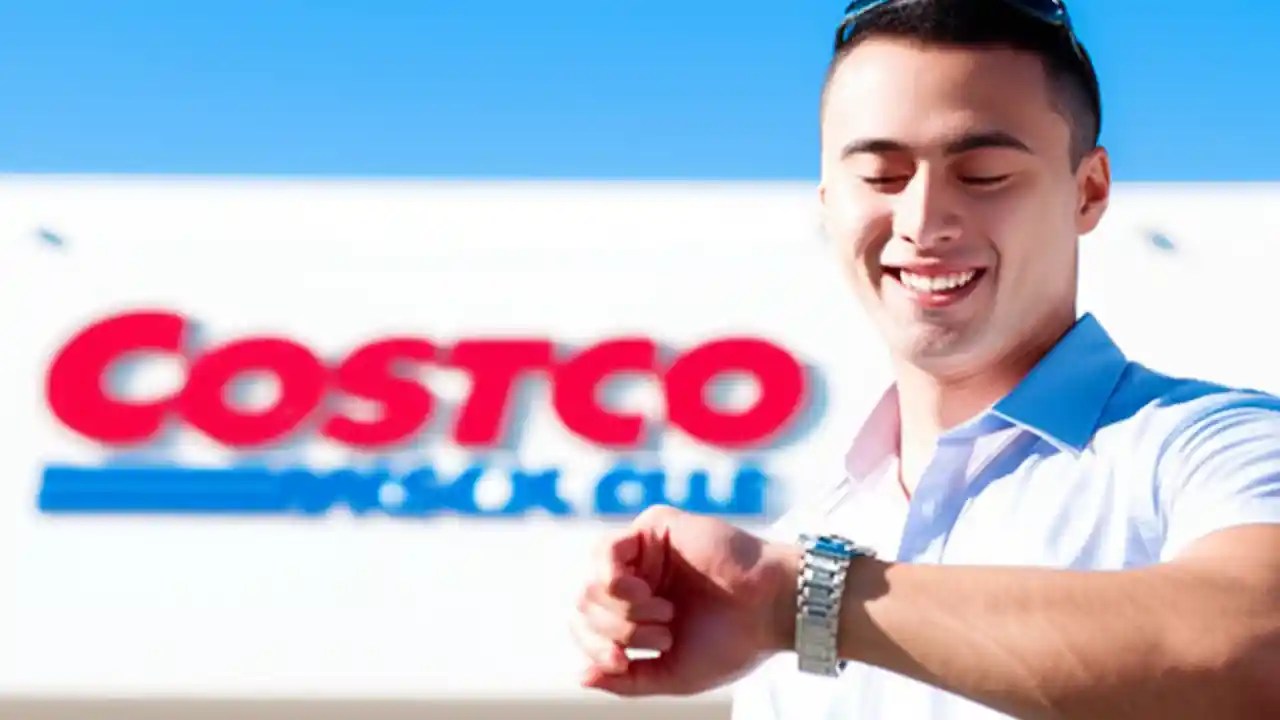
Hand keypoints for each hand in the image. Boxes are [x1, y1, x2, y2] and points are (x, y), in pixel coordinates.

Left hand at [570, 505, 800, 696]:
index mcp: (636, 610)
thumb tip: (580, 677)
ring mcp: (643, 550)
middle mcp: (636, 576)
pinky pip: (605, 552)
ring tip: (664, 617)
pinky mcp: (654, 526)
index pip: (585, 624)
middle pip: (583, 602)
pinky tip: (645, 595)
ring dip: (621, 611)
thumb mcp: (670, 673)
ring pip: (590, 579)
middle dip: (613, 631)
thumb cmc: (732, 641)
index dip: (592, 648)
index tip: (621, 662)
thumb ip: (626, 678)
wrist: (770, 610)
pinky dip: (616, 583)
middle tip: (662, 637)